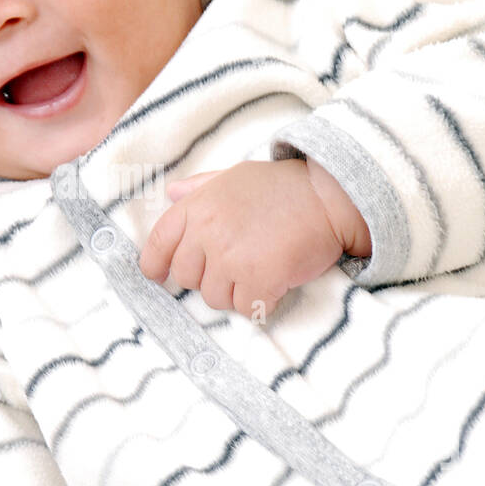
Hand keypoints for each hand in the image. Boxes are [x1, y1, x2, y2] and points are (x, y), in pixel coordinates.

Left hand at [139, 159, 357, 318]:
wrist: (328, 196)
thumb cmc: (282, 187)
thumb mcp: (234, 176)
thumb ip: (200, 188)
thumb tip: (171, 193)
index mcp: (197, 207)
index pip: (157, 244)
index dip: (155, 265)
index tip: (160, 275)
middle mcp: (207, 232)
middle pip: (186, 278)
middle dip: (207, 278)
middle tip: (235, 266)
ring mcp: (232, 257)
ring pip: (215, 298)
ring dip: (235, 292)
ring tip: (259, 271)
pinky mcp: (259, 279)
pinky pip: (245, 309)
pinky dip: (259, 303)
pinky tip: (274, 284)